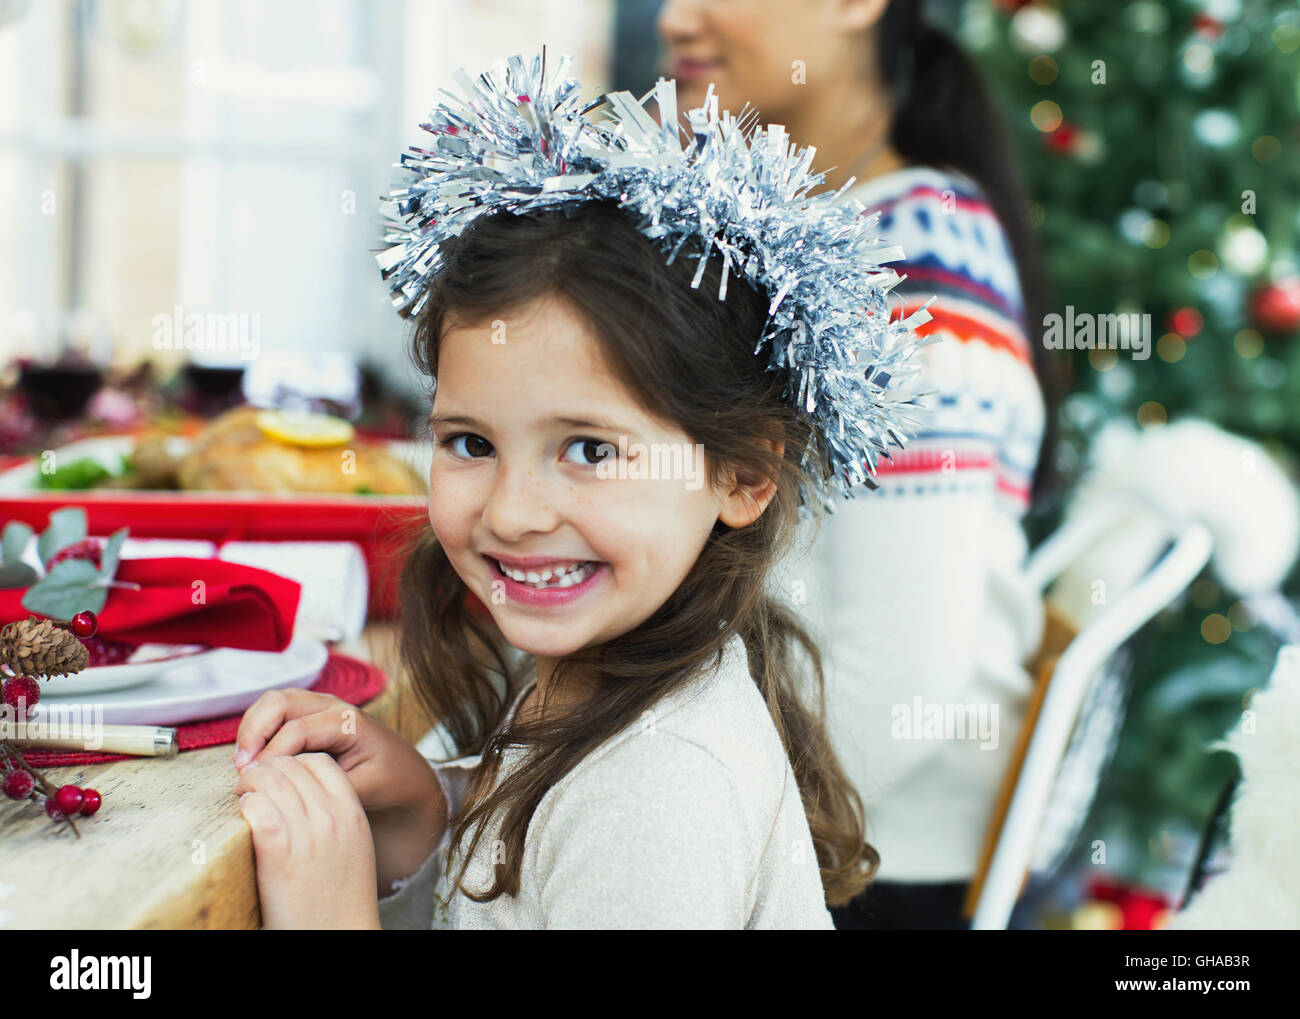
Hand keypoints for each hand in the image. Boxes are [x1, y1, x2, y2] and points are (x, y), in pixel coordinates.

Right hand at [233, 689, 444, 821]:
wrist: (405, 772)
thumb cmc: (389, 780)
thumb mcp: (366, 790)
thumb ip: (329, 787)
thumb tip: (289, 787)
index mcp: (349, 722)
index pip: (298, 729)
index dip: (271, 754)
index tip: (252, 779)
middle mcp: (333, 706)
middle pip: (280, 701)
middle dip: (254, 730)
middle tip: (242, 766)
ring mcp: (320, 706)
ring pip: (274, 701)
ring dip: (252, 727)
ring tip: (243, 762)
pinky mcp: (310, 714)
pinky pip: (276, 711)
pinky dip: (258, 728)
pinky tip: (252, 757)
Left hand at [236, 753, 380, 928]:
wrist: (338, 934)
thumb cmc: (342, 896)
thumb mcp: (354, 845)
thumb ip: (337, 815)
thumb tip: (304, 793)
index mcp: (352, 813)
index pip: (319, 762)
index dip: (292, 763)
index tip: (279, 777)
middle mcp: (331, 819)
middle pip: (290, 767)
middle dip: (266, 769)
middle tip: (252, 785)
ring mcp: (306, 835)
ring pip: (269, 781)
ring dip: (249, 784)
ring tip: (244, 797)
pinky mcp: (278, 855)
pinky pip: (257, 808)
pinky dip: (246, 805)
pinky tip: (244, 815)